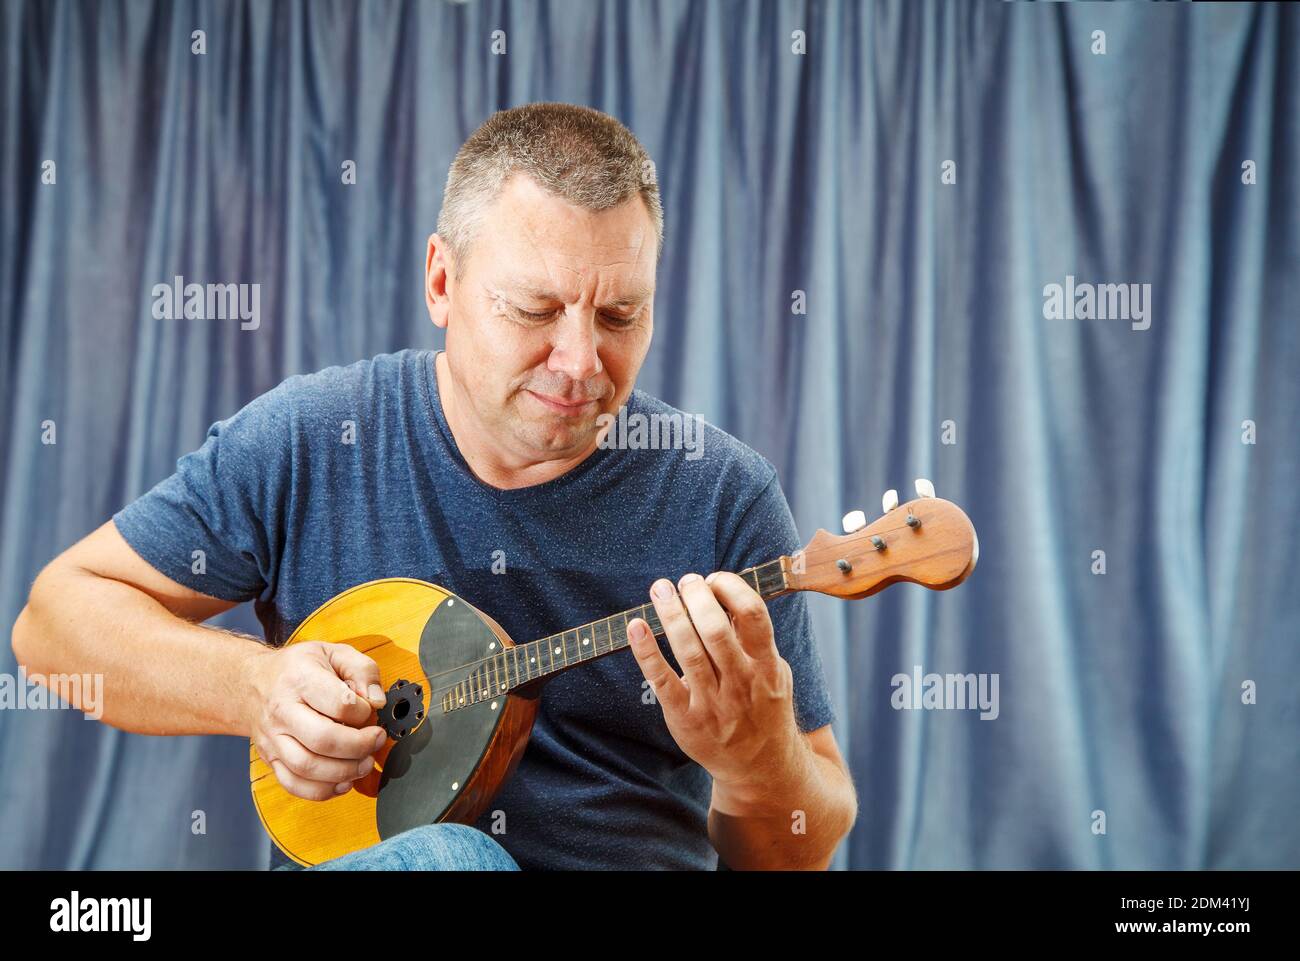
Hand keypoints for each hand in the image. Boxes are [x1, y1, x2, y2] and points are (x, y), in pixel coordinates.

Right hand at [242, 641, 388, 800]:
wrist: (253, 684)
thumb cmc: (298, 668)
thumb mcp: (333, 652)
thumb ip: (362, 670)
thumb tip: (376, 701)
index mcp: (300, 679)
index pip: (340, 704)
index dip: (363, 712)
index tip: (370, 710)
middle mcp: (282, 710)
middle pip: (323, 740)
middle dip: (359, 746)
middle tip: (375, 740)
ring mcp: (273, 738)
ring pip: (308, 767)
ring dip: (344, 772)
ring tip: (364, 763)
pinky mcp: (270, 759)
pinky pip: (294, 784)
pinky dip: (323, 790)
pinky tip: (343, 781)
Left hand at [626, 572, 799, 792]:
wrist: (760, 766)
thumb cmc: (762, 707)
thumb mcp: (772, 672)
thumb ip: (751, 637)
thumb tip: (725, 593)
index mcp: (767, 666)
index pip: (753, 615)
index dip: (731, 588)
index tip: (715, 579)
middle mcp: (741, 683)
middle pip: (715, 629)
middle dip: (696, 597)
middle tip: (685, 581)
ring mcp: (713, 703)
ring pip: (688, 650)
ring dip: (670, 614)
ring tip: (660, 589)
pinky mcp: (686, 719)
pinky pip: (662, 680)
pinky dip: (646, 651)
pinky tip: (636, 627)